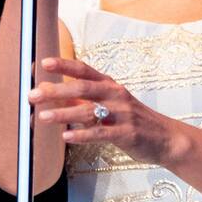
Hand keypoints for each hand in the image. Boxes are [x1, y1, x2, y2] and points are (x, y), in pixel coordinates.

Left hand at [27, 56, 180, 167]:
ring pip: (89, 111)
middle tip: (34, 94)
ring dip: (64, 113)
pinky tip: (66, 137)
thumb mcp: (112, 105)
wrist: (167, 138)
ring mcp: (123, 114)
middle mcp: (116, 96)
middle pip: (83, 88)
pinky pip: (101, 133)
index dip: (65, 66)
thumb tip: (53, 94)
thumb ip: (85, 101)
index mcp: (111, 86)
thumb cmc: (134, 121)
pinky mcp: (126, 133)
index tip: (44, 63)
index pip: (85, 70)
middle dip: (56, 91)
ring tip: (43, 117)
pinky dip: (82, 135)